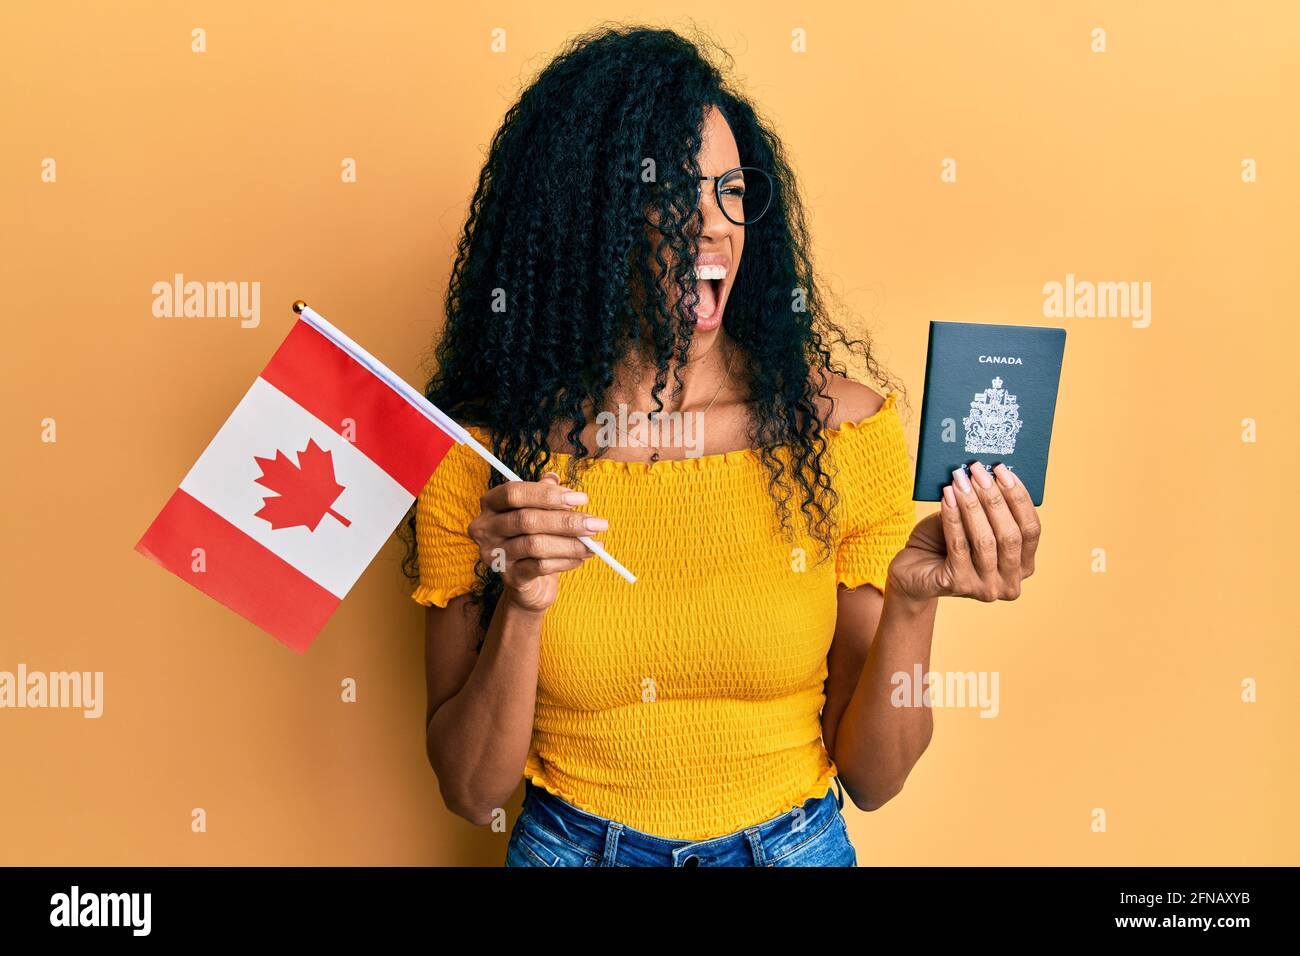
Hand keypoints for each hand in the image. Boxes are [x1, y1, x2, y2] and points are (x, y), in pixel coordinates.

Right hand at [466, 472, 605, 612]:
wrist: (527, 581)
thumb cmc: (533, 537)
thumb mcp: (538, 511)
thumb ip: (543, 493)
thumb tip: (554, 478)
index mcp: (490, 504)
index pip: (514, 493)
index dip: (547, 495)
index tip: (581, 499)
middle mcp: (486, 529)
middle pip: (527, 520)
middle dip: (567, 521)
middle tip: (598, 524)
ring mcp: (494, 554)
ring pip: (536, 545)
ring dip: (571, 544)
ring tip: (594, 544)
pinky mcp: (509, 577)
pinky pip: (541, 566)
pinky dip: (566, 560)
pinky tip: (582, 557)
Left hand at [886, 461, 1039, 604]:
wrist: (915, 570)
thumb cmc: (946, 543)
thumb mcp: (972, 524)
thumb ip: (985, 507)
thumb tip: (987, 474)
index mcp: (1023, 566)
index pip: (1031, 529)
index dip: (1019, 498)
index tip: (1004, 471)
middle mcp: (1010, 582)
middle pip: (1010, 535)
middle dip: (994, 498)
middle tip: (978, 471)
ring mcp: (986, 588)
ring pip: (985, 541)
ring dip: (972, 505)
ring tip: (960, 481)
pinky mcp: (959, 585)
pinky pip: (959, 546)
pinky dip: (953, 518)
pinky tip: (947, 497)